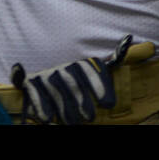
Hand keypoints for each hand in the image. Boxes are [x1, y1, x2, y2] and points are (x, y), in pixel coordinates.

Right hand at [10, 35, 131, 123]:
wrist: (43, 75)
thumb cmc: (78, 80)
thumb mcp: (93, 70)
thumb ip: (113, 60)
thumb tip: (128, 39)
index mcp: (79, 64)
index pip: (89, 69)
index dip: (99, 85)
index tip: (109, 104)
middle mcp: (62, 68)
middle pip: (73, 83)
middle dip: (82, 100)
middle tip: (90, 116)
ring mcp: (46, 76)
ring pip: (56, 91)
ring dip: (65, 108)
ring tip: (74, 121)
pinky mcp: (30, 84)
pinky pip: (35, 93)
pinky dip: (41, 105)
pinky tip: (48, 118)